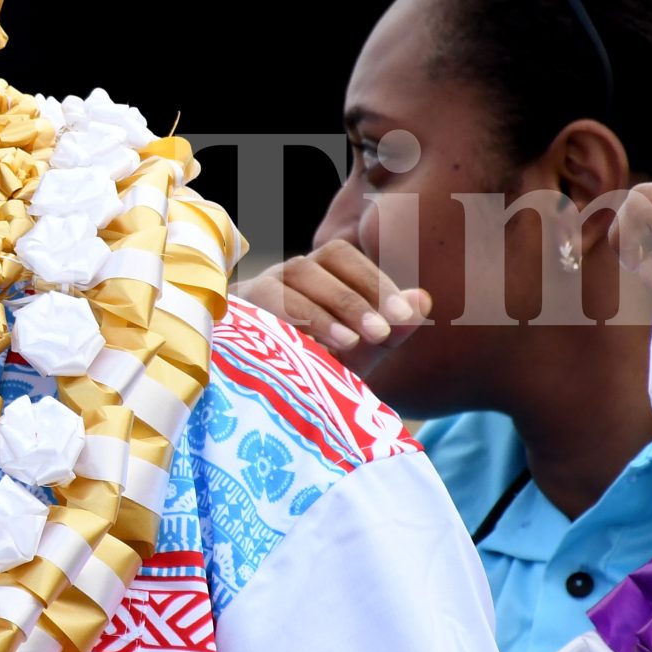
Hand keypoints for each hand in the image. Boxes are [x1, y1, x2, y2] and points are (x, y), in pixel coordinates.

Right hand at [232, 240, 430, 372]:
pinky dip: (282, 329)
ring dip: (319, 314)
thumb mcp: (361, 351)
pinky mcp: (228, 320)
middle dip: (351, 300)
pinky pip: (251, 314)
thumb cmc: (316, 364)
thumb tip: (424, 301)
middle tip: (380, 334)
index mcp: (314, 274)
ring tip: (349, 345)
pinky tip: (307, 352)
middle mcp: (281, 277)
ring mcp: (250, 296)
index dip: (372, 280)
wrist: (264, 395)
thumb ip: (392, 328)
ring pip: (282, 287)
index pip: (342, 256)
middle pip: (312, 267)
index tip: (401, 316)